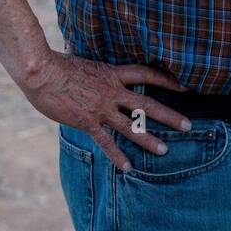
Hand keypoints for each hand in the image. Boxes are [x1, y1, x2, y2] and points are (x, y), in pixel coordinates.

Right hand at [20, 50, 192, 171]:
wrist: (41, 72)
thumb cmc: (58, 64)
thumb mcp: (86, 62)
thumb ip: (98, 70)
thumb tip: (100, 66)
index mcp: (113, 73)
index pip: (147, 74)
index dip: (167, 80)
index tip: (184, 87)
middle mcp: (112, 92)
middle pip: (148, 105)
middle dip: (170, 116)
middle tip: (188, 126)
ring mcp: (101, 108)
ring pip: (131, 126)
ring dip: (149, 139)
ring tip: (165, 150)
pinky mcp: (87, 122)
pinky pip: (106, 142)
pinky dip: (117, 156)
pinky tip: (128, 168)